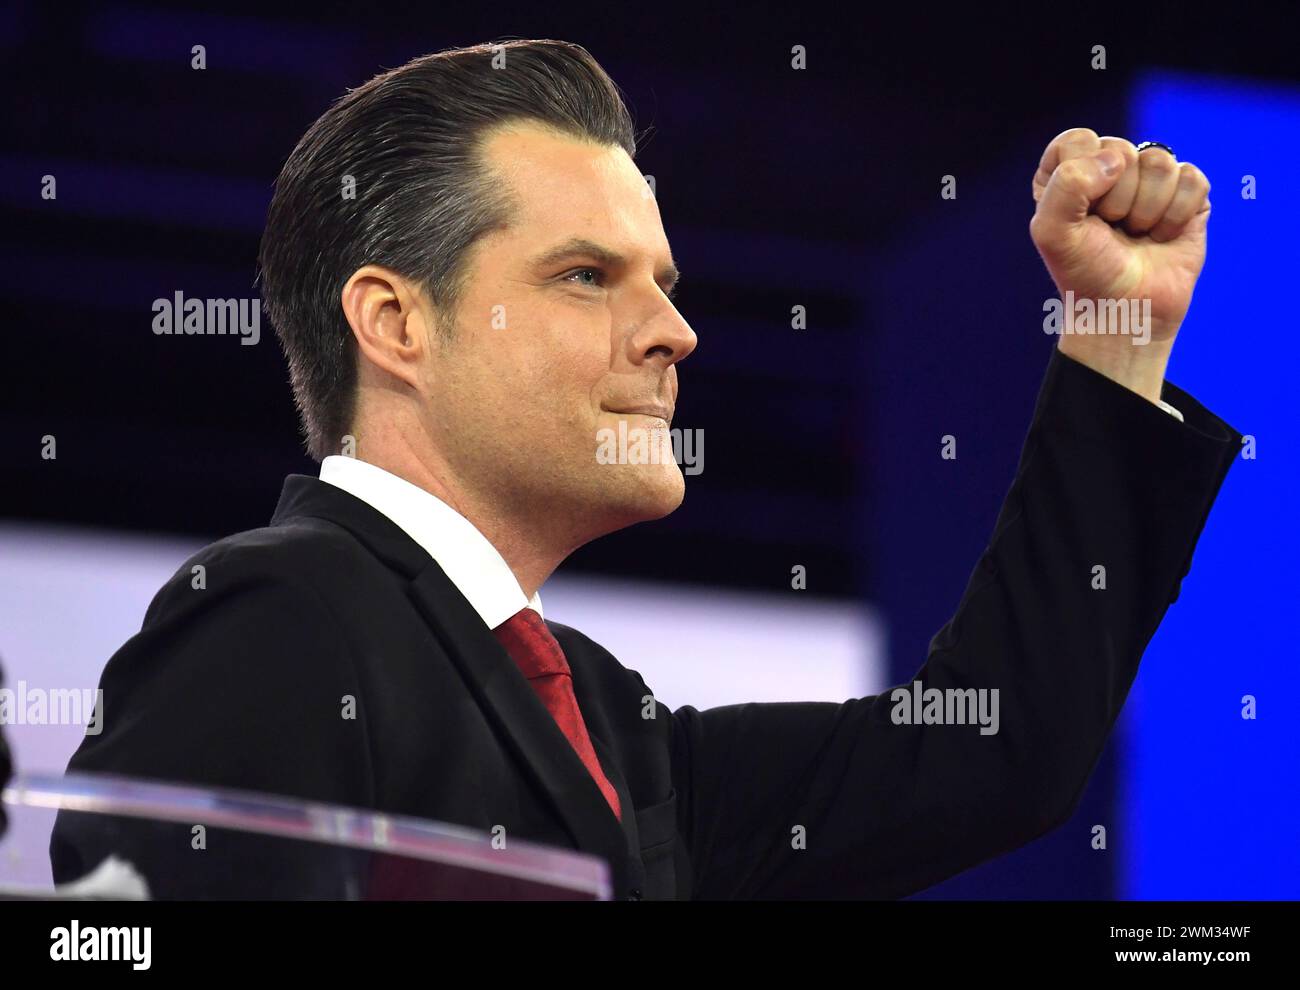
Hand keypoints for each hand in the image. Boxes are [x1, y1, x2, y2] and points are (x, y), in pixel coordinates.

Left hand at [1029, 128, 1210, 402]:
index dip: (1082, 178)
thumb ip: (1066, 184)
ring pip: (1159, 162)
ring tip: (1136, 234)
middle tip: (1111, 230)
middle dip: (1115, 199)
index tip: (1080, 215)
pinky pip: (1192, 179)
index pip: (1077, 141)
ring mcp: (1150, 179)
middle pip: (1120, 149)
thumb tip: (1118, 160)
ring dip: (1146, 210)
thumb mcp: (1051, 231)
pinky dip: (1175, 216)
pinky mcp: (1188, 193)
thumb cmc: (1084, 272)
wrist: (1125, 311)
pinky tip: (1162, 236)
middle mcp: (1109, 169)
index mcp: (1068, 171)